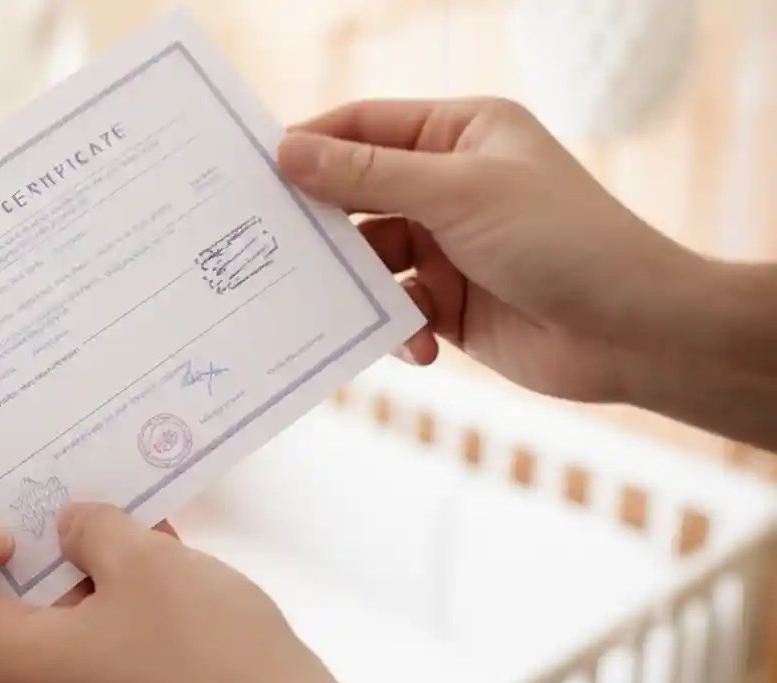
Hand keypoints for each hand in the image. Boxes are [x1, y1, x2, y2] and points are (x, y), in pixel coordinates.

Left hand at [0, 503, 380, 682]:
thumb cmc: (210, 655)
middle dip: (35, 555)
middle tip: (58, 500)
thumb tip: (69, 524)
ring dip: (85, 580)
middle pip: (5, 617)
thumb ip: (92, 531)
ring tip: (123, 525)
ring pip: (59, 635)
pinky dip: (115, 616)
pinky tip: (158, 568)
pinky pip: (98, 659)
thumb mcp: (147, 563)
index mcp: (17, 665)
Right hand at [277, 98, 702, 401]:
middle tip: (273, 245)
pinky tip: (420, 345)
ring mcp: (450, 246)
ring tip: (348, 308)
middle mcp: (450, 185)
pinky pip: (396, 309)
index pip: (365, 127)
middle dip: (327, 225)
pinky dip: (399, 328)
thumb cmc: (563, 241)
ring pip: (372, 259)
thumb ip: (367, 176)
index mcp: (460, 134)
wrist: (635, 334)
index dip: (313, 145)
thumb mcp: (457, 195)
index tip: (257, 171)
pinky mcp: (451, 303)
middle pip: (358, 195)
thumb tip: (287, 151)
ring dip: (363, 287)